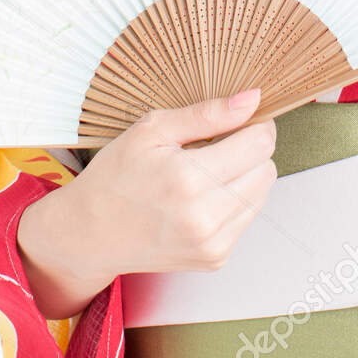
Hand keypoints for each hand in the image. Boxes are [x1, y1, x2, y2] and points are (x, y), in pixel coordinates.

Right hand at [16, 88, 275, 317]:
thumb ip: (206, 113)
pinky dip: (233, 202)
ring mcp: (212, 243)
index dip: (255, 125)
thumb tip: (253, 99)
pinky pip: (247, 218)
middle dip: (250, 151)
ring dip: (245, 177)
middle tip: (215, 147)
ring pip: (262, 194)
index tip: (238, 121)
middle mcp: (205, 216)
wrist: (91, 233)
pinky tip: (202, 198)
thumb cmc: (116, 175)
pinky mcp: (214, 259)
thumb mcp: (151, 130)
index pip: (260, 143)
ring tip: (206, 173)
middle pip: (267, 169)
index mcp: (189, 178)